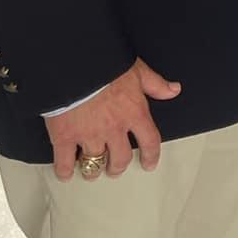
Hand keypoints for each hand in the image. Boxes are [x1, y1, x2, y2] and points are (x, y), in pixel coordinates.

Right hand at [43, 59, 181, 179]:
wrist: (72, 63)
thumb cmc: (104, 63)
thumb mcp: (137, 70)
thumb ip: (155, 83)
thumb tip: (173, 90)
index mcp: (134, 113)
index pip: (150, 142)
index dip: (151, 156)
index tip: (148, 163)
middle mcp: (113, 128)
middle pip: (120, 158)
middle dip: (117, 166)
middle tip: (115, 168)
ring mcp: (89, 134)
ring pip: (94, 163)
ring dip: (94, 170)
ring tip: (91, 171)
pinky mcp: (64, 136)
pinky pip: (65, 162)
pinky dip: (65, 171)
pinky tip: (66, 173)